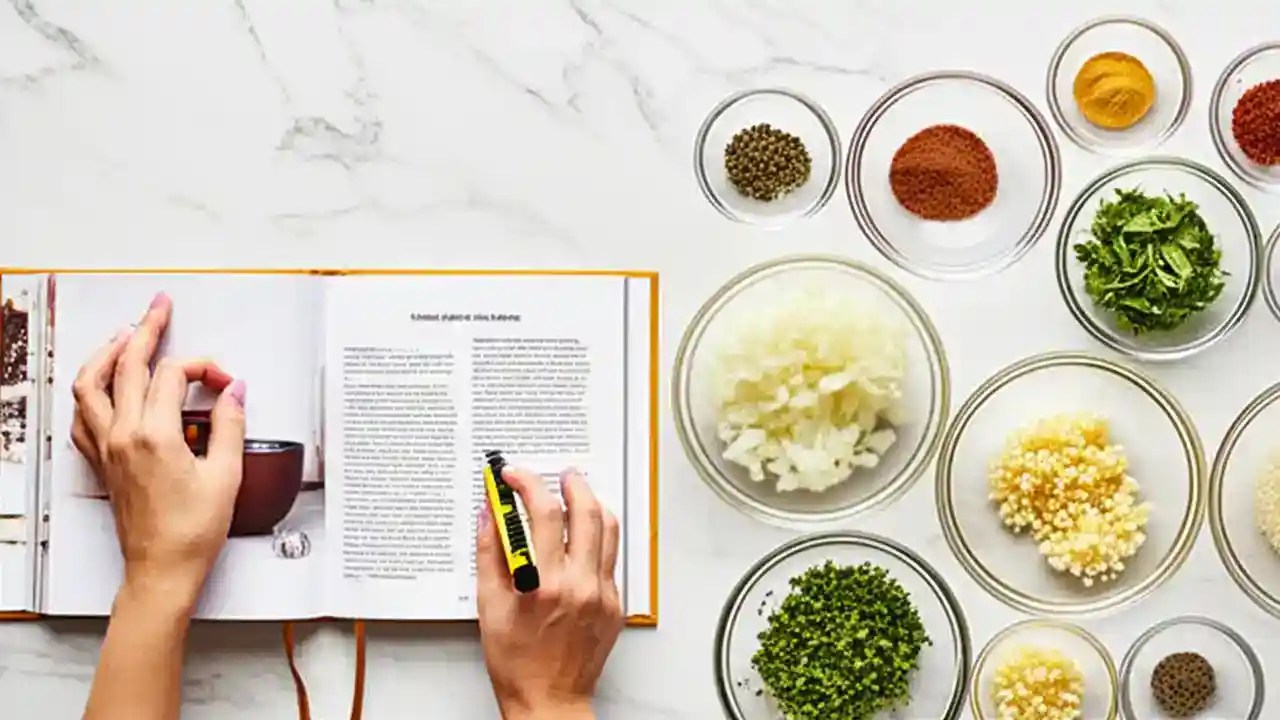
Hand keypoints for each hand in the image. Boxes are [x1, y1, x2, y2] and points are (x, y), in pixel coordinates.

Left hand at [70, 292, 246, 612]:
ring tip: (123, 337)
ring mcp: (106, 449)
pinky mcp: (101, 463)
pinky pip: (82, 416)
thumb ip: (229, 426)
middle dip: (146, 330)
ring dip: (105, 354)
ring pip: (89, 385)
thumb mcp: (225, 475)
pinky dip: (90, 392)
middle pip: (125, 365)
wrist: (162, 570)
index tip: (226, 381)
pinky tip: (102, 388)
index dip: (204, 367)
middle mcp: (122, 436)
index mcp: (153, 435)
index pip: (173, 375)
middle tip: (160, 308)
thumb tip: (233, 393)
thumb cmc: (192, 533)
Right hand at [476, 467, 622, 719]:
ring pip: (608, 530)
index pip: (542, 512)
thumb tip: (489, 516)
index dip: (527, 484)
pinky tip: (581, 538)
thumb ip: (489, 554)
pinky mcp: (614, 603)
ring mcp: (602, 593)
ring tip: (577, 494)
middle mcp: (580, 584)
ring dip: (592, 504)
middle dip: (570, 484)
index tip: (513, 477)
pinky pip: (609, 558)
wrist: (548, 700)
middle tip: (558, 474)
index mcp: (544, 583)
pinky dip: (597, 538)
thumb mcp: (489, 606)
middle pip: (585, 511)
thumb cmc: (516, 663)